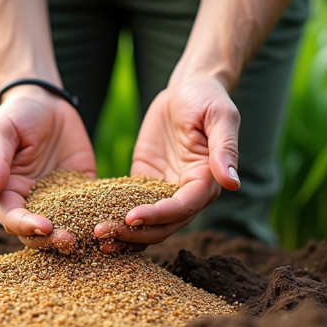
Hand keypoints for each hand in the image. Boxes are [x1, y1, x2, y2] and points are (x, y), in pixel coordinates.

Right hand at [0, 85, 95, 251]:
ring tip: (93, 236)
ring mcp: (58, 199)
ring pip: (67, 226)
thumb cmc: (17, 114)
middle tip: (71, 240)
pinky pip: (93, 208)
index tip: (44, 227)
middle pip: (38, 233)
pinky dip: (102, 217)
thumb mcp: (3, 131)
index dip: (25, 226)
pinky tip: (115, 220)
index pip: (12, 218)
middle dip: (53, 240)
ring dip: (79, 235)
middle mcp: (31, 201)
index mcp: (7, 192)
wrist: (46, 100)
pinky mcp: (82, 190)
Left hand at [95, 75, 240, 250]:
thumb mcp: (219, 117)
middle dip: (134, 232)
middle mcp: (186, 192)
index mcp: (206, 182)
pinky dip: (116, 216)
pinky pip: (130, 204)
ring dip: (123, 233)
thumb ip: (224, 149)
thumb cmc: (207, 99)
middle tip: (103, 233)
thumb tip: (232, 182)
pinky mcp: (145, 181)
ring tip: (97, 237)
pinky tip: (93, 221)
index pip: (182, 208)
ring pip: (146, 223)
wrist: (187, 89)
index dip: (158, 215)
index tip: (132, 217)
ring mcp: (164, 189)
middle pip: (163, 225)